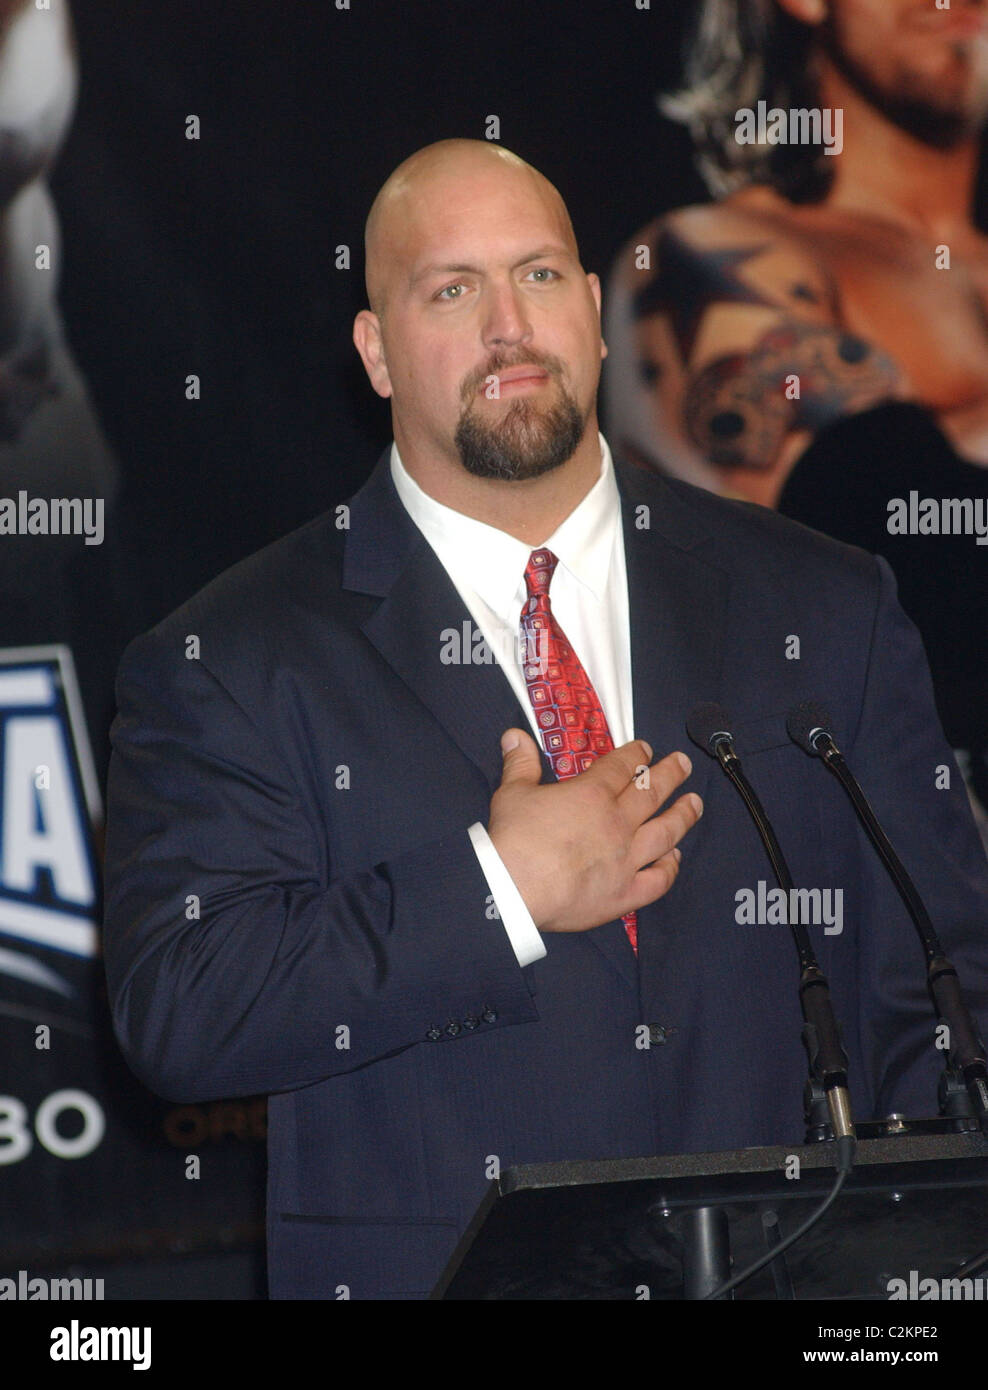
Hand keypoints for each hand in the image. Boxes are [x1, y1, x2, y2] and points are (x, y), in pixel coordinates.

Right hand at [487, 728, 701, 933]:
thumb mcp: (512, 793)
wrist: (511, 890)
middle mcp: (616, 823)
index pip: (623, 767)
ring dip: (683, 815)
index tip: (645, 749)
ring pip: (666, 832)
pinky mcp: (624, 893)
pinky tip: (675, 857)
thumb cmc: (512, 841)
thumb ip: (520, 762)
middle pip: (653, 792)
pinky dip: (670, 867)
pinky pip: (658, 879)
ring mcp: (625, 859)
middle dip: (671, 774)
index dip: (636, 754)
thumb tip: (514, 735)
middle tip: (684, 764)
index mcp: (592, 794)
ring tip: (695, 804)